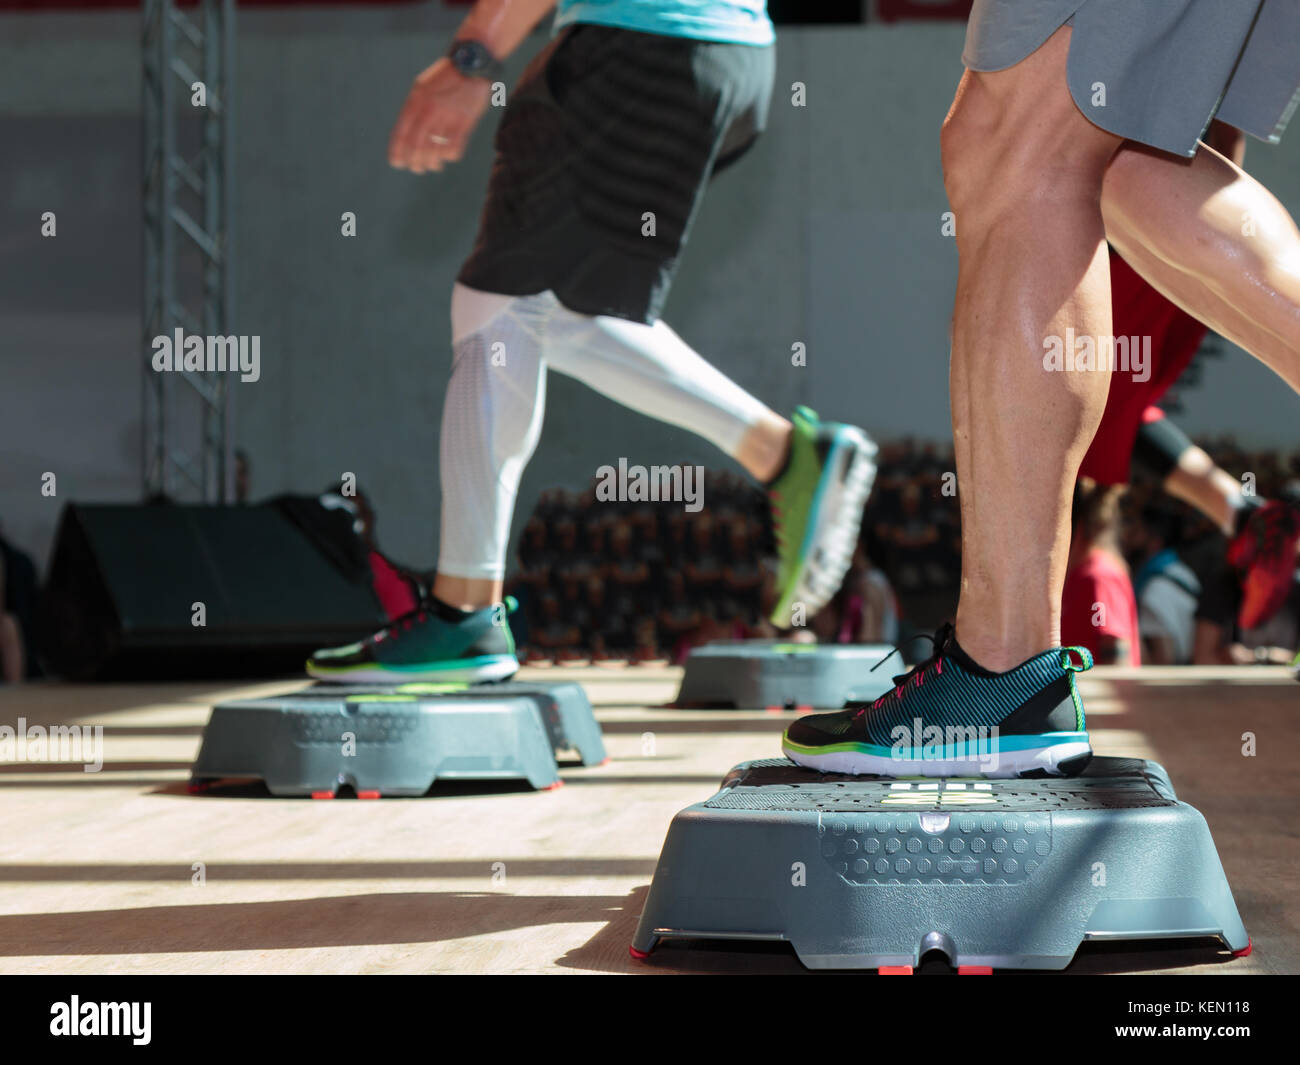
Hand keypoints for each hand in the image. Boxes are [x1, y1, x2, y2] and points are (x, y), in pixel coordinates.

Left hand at [388, 57, 493, 173]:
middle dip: (415, 161)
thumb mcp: (423, 87)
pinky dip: (449, 156)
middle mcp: (430, 108)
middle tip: (416, 168)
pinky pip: (455, 146)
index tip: (397, 163)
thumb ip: (415, 108)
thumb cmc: (446, 77)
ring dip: (432, 162)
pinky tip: (448, 156)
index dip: (398, 150)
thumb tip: (407, 135)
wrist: (471, 63)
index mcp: (416, 100)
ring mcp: (449, 115)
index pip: (402, 132)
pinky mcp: (466, 120)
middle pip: (417, 144)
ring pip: (435, 149)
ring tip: (432, 166)